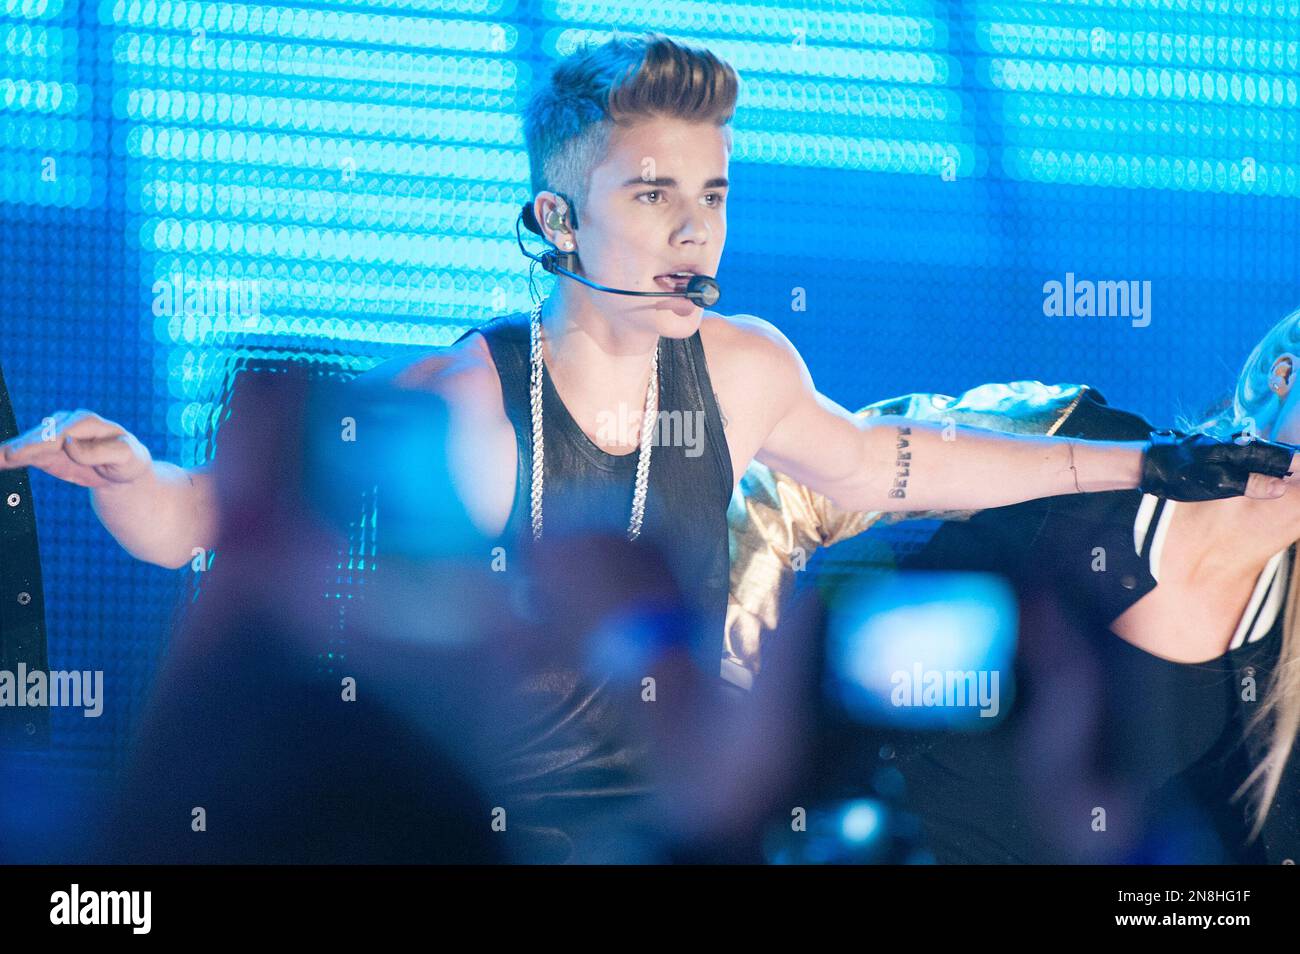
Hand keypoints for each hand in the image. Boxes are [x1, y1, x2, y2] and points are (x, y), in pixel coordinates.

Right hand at [0, 409, 153, 488]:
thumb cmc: (128, 461)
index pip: (63, 432)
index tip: (25, 454)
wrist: (123, 471)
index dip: (46, 443)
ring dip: (9, 451)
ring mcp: (53, 436)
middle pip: (40, 437)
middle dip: (21, 447)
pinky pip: (24, 454)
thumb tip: (69, 443)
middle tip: (4, 456)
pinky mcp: (45, 450)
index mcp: (87, 422)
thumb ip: (99, 451)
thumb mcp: (125, 457)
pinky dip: (8, 457)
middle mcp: (66, 423)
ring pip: (28, 445)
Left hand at [1139, 430, 1295, 500]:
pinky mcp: (1220, 453)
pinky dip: (1264, 465)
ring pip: (1264, 455)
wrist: (1149, 464)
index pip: (1282, 457)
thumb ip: (1248, 483)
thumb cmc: (1179, 474)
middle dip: (1294, 464)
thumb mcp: (1214, 482)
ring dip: (1281, 464)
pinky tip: (1268, 473)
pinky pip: (1251, 458)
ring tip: (1293, 477)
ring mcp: (1228, 448)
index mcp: (1240, 451)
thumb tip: (1281, 487)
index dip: (1299, 465)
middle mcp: (1238, 446)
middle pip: (1276, 454)